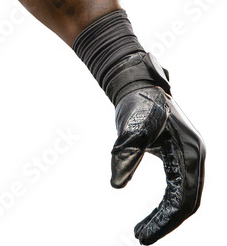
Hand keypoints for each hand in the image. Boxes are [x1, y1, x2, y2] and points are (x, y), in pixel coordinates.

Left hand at [110, 86, 204, 243]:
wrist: (138, 81)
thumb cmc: (136, 102)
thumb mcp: (130, 128)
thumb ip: (125, 154)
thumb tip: (115, 185)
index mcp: (191, 153)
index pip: (183, 199)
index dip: (165, 220)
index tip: (144, 236)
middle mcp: (196, 157)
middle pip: (186, 202)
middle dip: (165, 222)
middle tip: (139, 237)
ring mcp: (189, 157)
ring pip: (182, 196)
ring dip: (165, 215)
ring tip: (141, 231)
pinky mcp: (179, 156)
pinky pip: (177, 187)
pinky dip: (165, 203)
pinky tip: (152, 213)